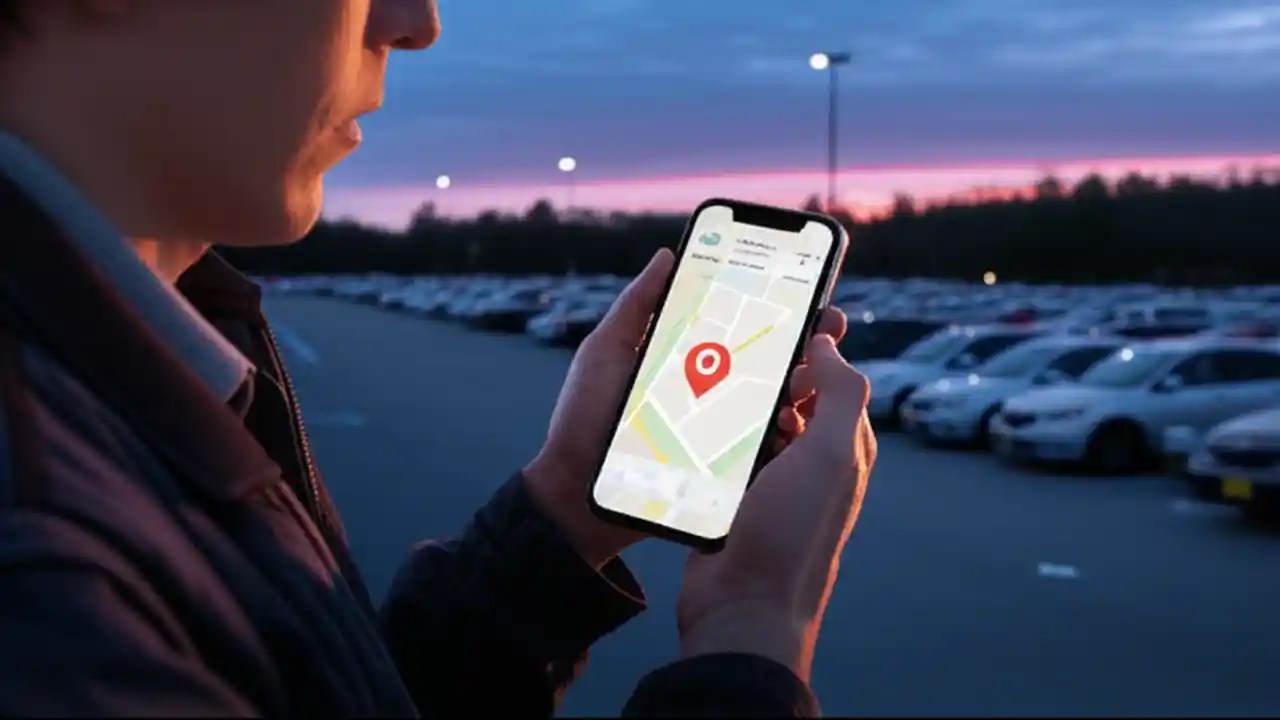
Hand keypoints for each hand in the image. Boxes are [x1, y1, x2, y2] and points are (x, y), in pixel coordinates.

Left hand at [522, 249, 848, 568]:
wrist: (575, 491)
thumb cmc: (585, 417)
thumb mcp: (606, 352)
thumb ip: (636, 306)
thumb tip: (668, 254)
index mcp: (689, 362)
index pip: (739, 331)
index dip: (774, 311)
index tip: (805, 290)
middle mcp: (711, 394)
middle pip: (769, 365)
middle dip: (805, 345)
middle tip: (827, 327)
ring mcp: (719, 432)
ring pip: (775, 406)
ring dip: (800, 388)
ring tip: (807, 377)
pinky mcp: (722, 469)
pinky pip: (763, 451)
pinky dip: (782, 437)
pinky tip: (792, 422)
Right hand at [675, 333, 875, 681]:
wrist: (742, 609)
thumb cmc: (793, 533)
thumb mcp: (831, 455)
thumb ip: (841, 393)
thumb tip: (830, 344)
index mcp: (842, 450)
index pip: (834, 383)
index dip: (814, 350)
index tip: (782, 319)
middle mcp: (809, 464)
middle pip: (788, 400)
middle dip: (765, 373)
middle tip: (731, 344)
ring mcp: (768, 483)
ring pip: (750, 424)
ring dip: (732, 403)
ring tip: (703, 374)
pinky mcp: (730, 499)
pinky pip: (720, 454)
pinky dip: (708, 436)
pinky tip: (686, 418)